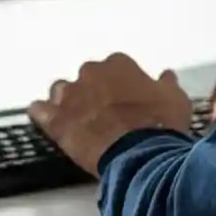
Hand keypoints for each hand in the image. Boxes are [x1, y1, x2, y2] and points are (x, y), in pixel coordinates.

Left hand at [28, 52, 192, 175]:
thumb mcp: (176, 100)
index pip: (116, 67)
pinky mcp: (56, 120)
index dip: (121, 85)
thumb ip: (167, 85)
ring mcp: (70, 95)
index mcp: (118, 64)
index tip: (127, 99)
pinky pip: (40, 111)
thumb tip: (166, 75)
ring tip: (79, 119)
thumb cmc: (161, 123)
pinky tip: (46, 119)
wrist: (141, 152)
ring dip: (68, 102)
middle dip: (94, 91)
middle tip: (105, 112)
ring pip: (61, 91)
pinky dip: (42, 113)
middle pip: (87, 77)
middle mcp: (91, 72)